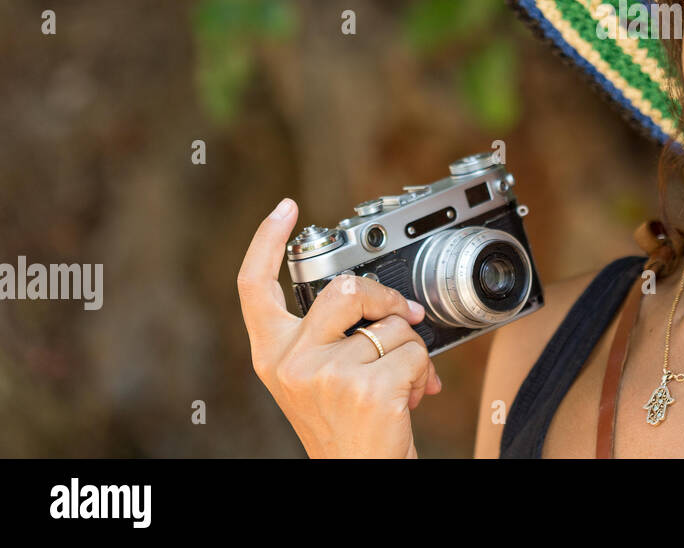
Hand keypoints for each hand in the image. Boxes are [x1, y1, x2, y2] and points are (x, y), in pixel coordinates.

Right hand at [237, 197, 441, 457]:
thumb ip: (328, 337)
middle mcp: (291, 362)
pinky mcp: (367, 390)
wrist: (357, 476)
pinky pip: (415, 352)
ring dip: (410, 350)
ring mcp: (327, 375)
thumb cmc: (345, 430)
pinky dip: (425, 372)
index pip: (255, 287)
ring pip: (392, 324)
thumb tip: (378, 299)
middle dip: (387, 300)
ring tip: (400, 381)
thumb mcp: (316, 380)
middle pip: (346, 289)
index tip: (285, 209)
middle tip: (404, 317)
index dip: (267, 241)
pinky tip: (411, 398)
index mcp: (271, 355)